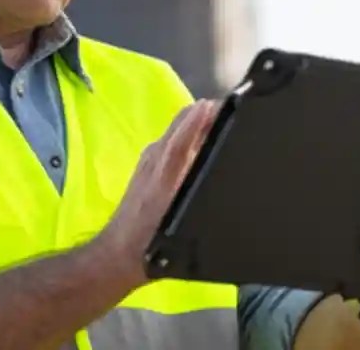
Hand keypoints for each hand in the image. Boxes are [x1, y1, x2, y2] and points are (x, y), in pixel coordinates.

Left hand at [92, 99, 219, 288]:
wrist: (120, 253)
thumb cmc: (153, 236)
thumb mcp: (183, 208)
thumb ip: (198, 173)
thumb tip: (217, 142)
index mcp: (167, 158)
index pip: (192, 118)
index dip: (214, 109)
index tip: (237, 105)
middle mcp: (156, 152)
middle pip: (185, 118)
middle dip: (210, 113)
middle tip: (238, 118)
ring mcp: (150, 159)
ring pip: (178, 130)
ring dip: (200, 125)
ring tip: (226, 133)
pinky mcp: (147, 169)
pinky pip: (172, 144)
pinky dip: (189, 139)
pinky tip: (203, 154)